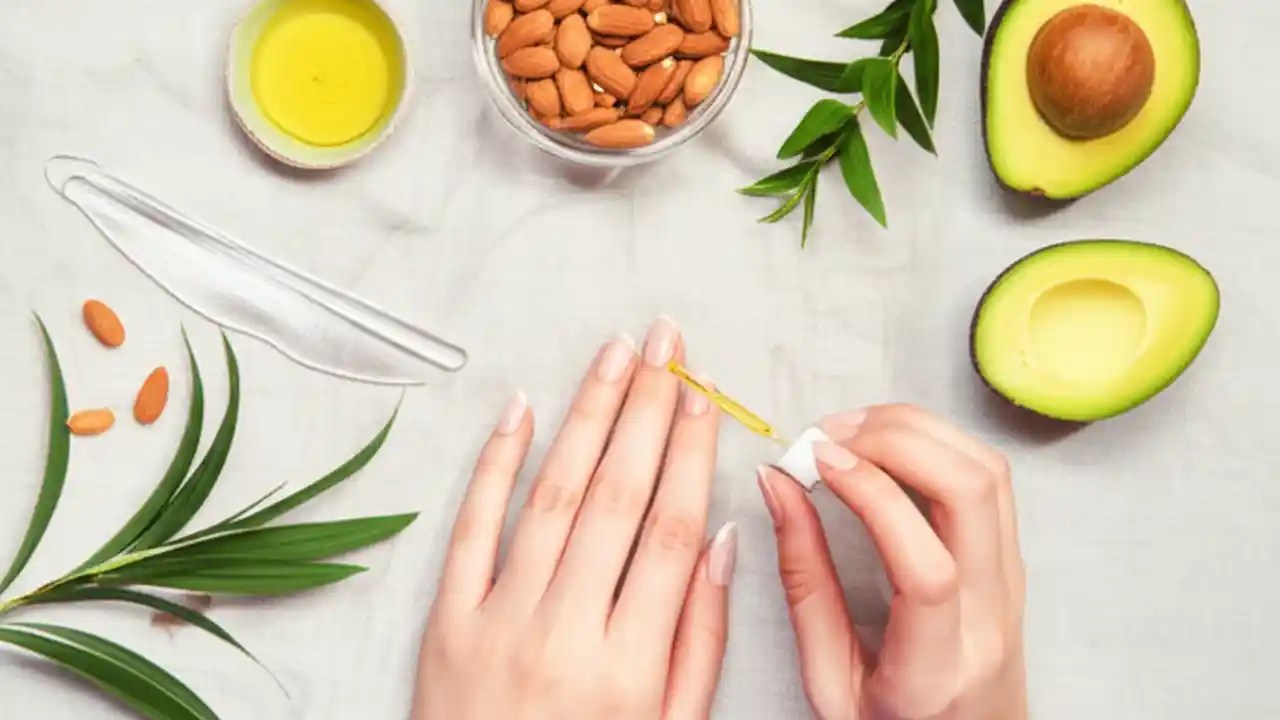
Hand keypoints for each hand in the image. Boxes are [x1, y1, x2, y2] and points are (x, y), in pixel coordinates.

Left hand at [412, 317, 735, 719]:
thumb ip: (698, 639)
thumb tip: (720, 538)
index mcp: (628, 664)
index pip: (668, 530)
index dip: (689, 451)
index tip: (702, 392)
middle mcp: (562, 631)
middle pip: (615, 496)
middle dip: (646, 406)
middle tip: (665, 341)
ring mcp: (497, 621)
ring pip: (551, 497)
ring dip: (585, 415)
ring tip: (613, 354)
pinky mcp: (447, 621)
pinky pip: (470, 528)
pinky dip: (494, 464)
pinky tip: (520, 409)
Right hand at [757, 405, 1026, 719]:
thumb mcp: (828, 678)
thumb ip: (803, 582)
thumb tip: (779, 485)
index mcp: (938, 669)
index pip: (927, 567)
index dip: (873, 496)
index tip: (816, 462)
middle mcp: (991, 619)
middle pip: (974, 493)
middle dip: (896, 438)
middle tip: (827, 435)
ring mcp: (1012, 585)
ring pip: (990, 471)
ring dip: (918, 429)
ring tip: (850, 432)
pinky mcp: (1012, 562)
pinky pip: (990, 478)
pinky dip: (937, 442)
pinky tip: (887, 446)